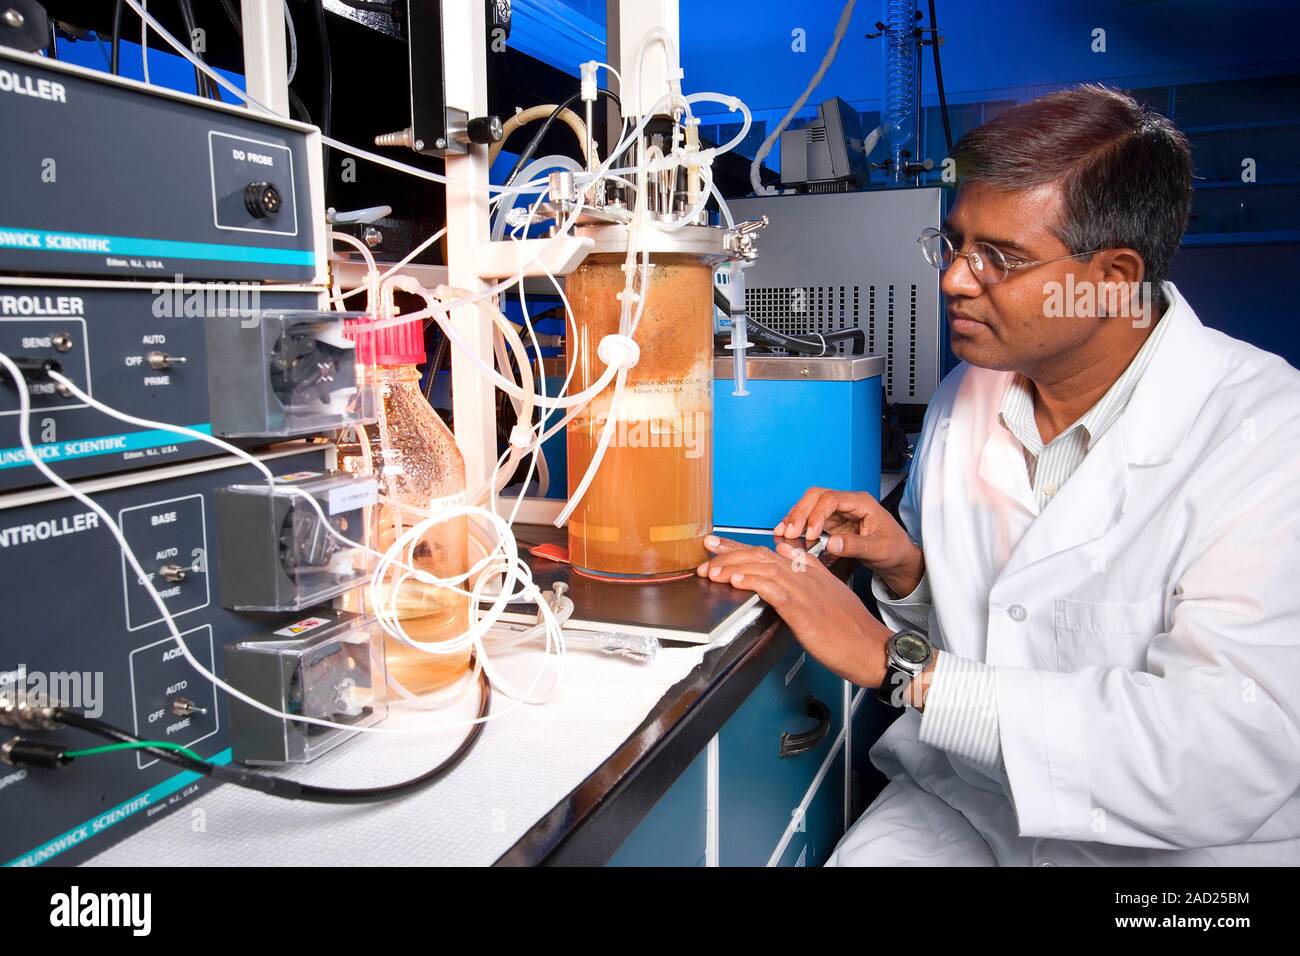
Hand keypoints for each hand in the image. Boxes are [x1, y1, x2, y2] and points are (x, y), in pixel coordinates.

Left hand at [697, 535, 891, 687]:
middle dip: (730, 551)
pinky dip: (752, 583)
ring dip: (734, 568)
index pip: (770, 552)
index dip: (741, 546)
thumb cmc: (852, 629)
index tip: (720, 544)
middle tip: (707, 550)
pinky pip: (774, 591)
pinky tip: (735, 582)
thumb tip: (786, 554)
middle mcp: (806, 576)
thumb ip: (809, 572)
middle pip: (762, 555)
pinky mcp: (804, 611)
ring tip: (712, 570)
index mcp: (811, 572)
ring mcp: (805, 592)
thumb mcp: (830, 593)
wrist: (873, 649)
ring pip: (763, 569)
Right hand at [775, 487, 923, 597]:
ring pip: (809, 506)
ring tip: (783, 533)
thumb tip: (831, 543)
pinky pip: (809, 521)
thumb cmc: (894, 549)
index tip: (811, 533)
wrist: (897, 558)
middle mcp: (846, 504)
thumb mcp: (879, 549)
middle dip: (800, 512)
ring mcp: (837, 513)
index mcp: (861, 502)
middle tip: (790, 532)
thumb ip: (855, 546)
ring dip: (794, 518)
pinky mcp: (830, 525)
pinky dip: (797, 527)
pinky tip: (787, 535)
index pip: (832, 499)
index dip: (817, 514)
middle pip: (816, 497)